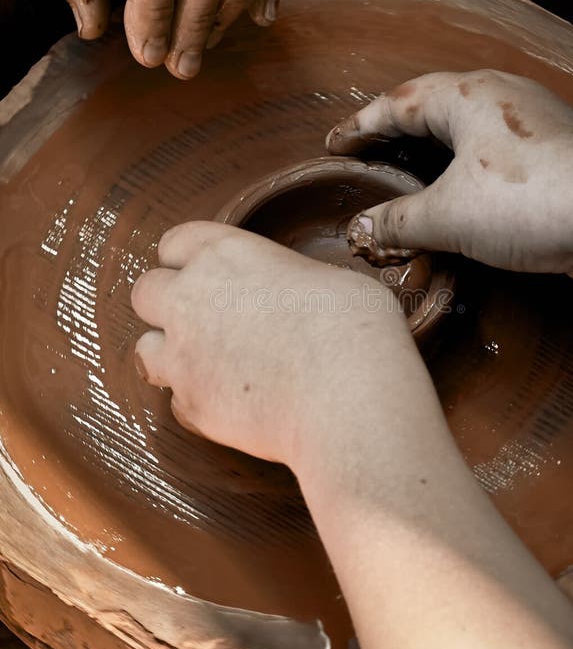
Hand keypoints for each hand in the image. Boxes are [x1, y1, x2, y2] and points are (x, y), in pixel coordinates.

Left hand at [131, 221, 413, 463]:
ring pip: (144, 350)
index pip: (175, 242)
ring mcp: (184, 356)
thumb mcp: (327, 279)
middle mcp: (191, 299)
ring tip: (207, 364)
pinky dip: (196, 402)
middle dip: (167, 304)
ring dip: (170, 354)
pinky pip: (176, 402)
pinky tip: (230, 402)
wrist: (347, 394)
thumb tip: (292, 295)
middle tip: (202, 319)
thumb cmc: (353, 329)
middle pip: (144, 292)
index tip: (204, 272)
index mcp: (225, 254)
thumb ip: (286, 280)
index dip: (187, 259)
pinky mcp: (192, 406)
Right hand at [327, 70, 572, 289]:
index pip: (396, 103)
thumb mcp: (446, 216)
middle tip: (367, 153)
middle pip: (432, 108)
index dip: (360, 126)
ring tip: (408, 175)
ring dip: (433, 154)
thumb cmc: (529, 199)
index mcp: (465, 97)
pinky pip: (491, 157)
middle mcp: (498, 99)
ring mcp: (528, 124)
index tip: (335, 143)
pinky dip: (464, 174)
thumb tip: (361, 230)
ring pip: (465, 132)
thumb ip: (397, 222)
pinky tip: (459, 200)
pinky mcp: (550, 154)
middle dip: (395, 131)